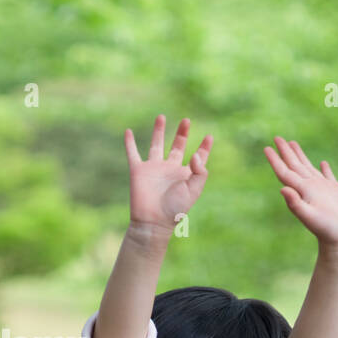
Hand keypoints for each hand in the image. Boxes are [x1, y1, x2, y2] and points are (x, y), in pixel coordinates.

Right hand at [125, 114, 211, 233]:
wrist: (153, 221)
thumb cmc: (176, 209)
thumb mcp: (194, 189)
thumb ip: (199, 171)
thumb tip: (194, 154)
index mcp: (185, 174)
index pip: (197, 158)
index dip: (204, 148)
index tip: (209, 137)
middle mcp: (169, 169)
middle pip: (177, 146)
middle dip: (182, 133)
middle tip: (186, 120)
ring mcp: (153, 169)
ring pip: (156, 145)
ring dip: (158, 131)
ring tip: (161, 116)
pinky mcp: (138, 171)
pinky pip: (132, 153)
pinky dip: (129, 143)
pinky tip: (128, 132)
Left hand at [264, 137, 337, 247]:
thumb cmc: (326, 229)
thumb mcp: (310, 217)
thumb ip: (295, 204)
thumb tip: (282, 189)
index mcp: (302, 190)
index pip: (285, 172)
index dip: (275, 160)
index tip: (267, 147)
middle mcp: (309, 188)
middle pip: (294, 166)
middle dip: (285, 152)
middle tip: (277, 138)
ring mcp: (321, 189)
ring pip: (308, 168)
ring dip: (300, 156)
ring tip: (293, 143)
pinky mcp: (334, 192)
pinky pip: (327, 176)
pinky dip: (324, 169)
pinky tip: (322, 163)